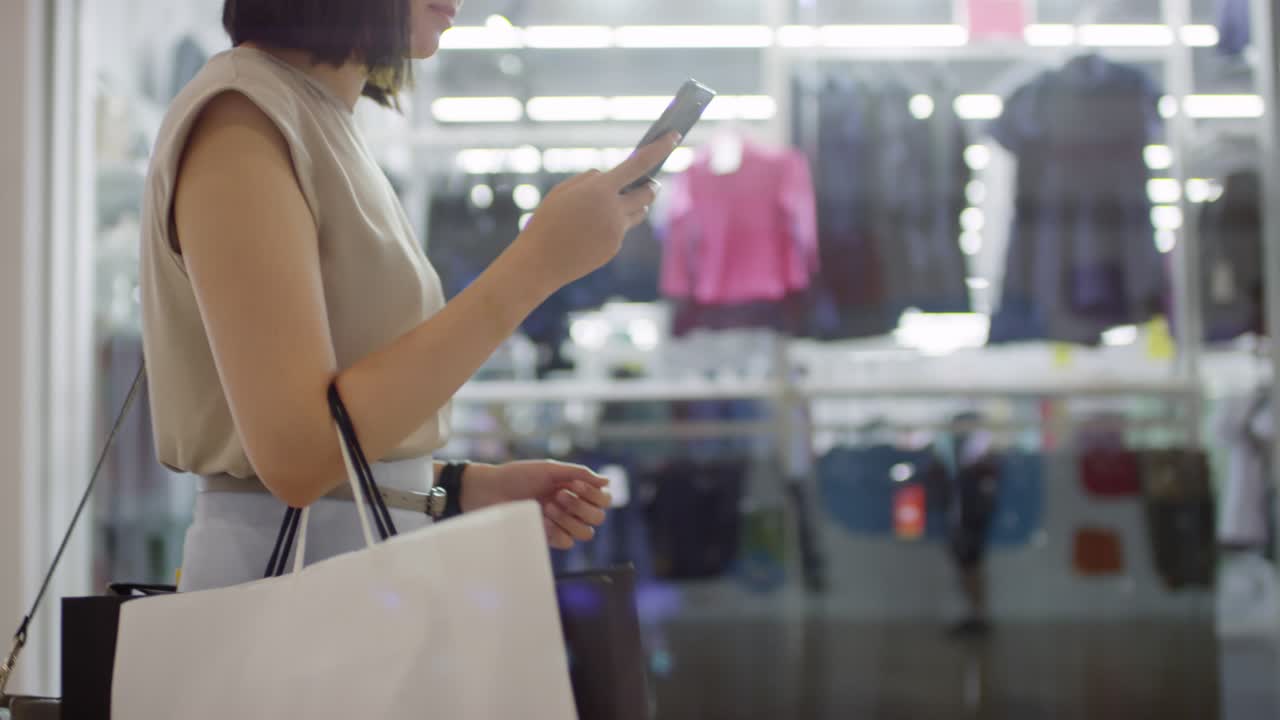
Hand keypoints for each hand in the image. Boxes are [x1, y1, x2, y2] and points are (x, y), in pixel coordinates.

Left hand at [460, 461, 611, 549]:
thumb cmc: (518, 475)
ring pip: (586, 533)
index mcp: (575, 489)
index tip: (573, 484)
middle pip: (598, 517)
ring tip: (546, 506)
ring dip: (569, 518)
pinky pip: (566, 542)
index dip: (594, 494)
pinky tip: (541, 520)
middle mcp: (571, 508)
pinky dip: (557, 530)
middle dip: (581, 506)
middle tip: (557, 495)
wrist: (490, 490)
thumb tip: (607, 481)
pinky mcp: (547, 537)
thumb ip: (579, 473)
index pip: (603, 499)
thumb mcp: (549, 469)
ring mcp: (560, 524)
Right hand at [510, 132, 679, 294]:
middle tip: (647, 181)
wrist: (540, 261)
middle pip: (648, 192)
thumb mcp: (563, 191)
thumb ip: (590, 180)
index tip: (676, 135)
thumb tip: (610, 177)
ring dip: (636, 204)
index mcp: (600, 189)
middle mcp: (614, 209)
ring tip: (619, 203)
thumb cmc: (547, 221)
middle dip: (649, 185)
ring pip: (639, 212)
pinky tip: (594, 229)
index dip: (661, 147)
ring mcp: (617, 231)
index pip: (640, 163)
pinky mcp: (614, 247)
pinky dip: (614, 224)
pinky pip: (622, 230)